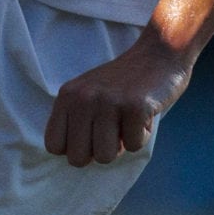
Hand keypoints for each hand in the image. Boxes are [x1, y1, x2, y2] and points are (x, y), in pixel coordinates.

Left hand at [45, 29, 194, 167]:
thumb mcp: (88, 93)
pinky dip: (143, 135)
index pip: (54, 146)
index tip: (92, 135)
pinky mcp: (135, 107)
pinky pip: (134, 146)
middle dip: (98, 152)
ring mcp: (108, 102)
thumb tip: (72, 159)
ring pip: (105, 157)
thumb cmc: (123, 83)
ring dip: (122, 145)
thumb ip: (74, 120)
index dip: (76, 148)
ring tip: (127, 120)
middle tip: (113, 130)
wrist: (160, 55)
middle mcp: (83, 98)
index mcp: (67, 96)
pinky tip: (144, 114)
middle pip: (78, 159)